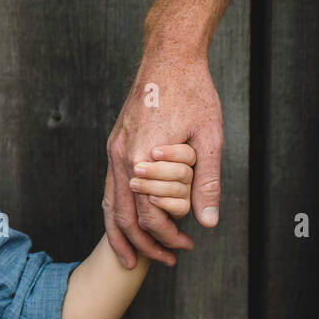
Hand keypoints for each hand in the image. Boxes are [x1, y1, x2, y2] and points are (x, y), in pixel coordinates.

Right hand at [104, 52, 222, 267]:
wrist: (168, 57)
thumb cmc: (192, 92)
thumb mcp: (208, 138)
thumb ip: (206, 182)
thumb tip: (208, 221)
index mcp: (143, 159)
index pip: (151, 215)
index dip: (169, 236)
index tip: (187, 245)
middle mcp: (122, 158)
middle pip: (124, 218)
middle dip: (143, 245)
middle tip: (164, 260)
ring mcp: (114, 151)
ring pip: (109, 205)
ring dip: (121, 235)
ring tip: (131, 257)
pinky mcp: (115, 144)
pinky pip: (109, 187)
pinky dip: (116, 211)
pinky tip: (126, 220)